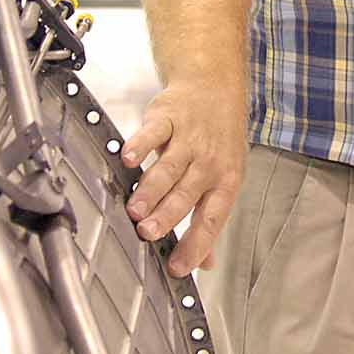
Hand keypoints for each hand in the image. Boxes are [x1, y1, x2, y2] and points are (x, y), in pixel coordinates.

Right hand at [122, 83, 246, 277]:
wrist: (214, 86)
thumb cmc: (218, 138)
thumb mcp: (225, 177)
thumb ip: (209, 220)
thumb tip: (206, 264)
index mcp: (225, 182)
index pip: (212, 219)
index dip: (196, 244)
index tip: (178, 268)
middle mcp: (210, 162)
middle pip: (187, 194)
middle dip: (167, 215)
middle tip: (147, 233)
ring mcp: (189, 138)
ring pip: (168, 168)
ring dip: (150, 189)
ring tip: (134, 207)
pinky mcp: (169, 117)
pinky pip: (153, 133)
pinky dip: (140, 145)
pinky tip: (128, 159)